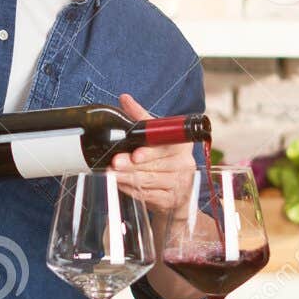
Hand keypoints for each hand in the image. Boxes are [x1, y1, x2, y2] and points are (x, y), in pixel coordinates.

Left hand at [108, 93, 197, 215]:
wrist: (178, 191)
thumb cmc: (164, 159)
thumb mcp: (155, 137)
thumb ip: (141, 118)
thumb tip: (125, 98)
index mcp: (182, 145)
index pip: (166, 147)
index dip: (151, 151)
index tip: (136, 154)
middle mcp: (185, 164)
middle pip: (156, 165)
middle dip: (133, 166)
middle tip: (116, 163)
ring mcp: (179, 184)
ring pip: (150, 181)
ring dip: (129, 178)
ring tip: (113, 174)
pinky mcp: (171, 200)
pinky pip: (148, 196)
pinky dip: (132, 191)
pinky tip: (121, 185)